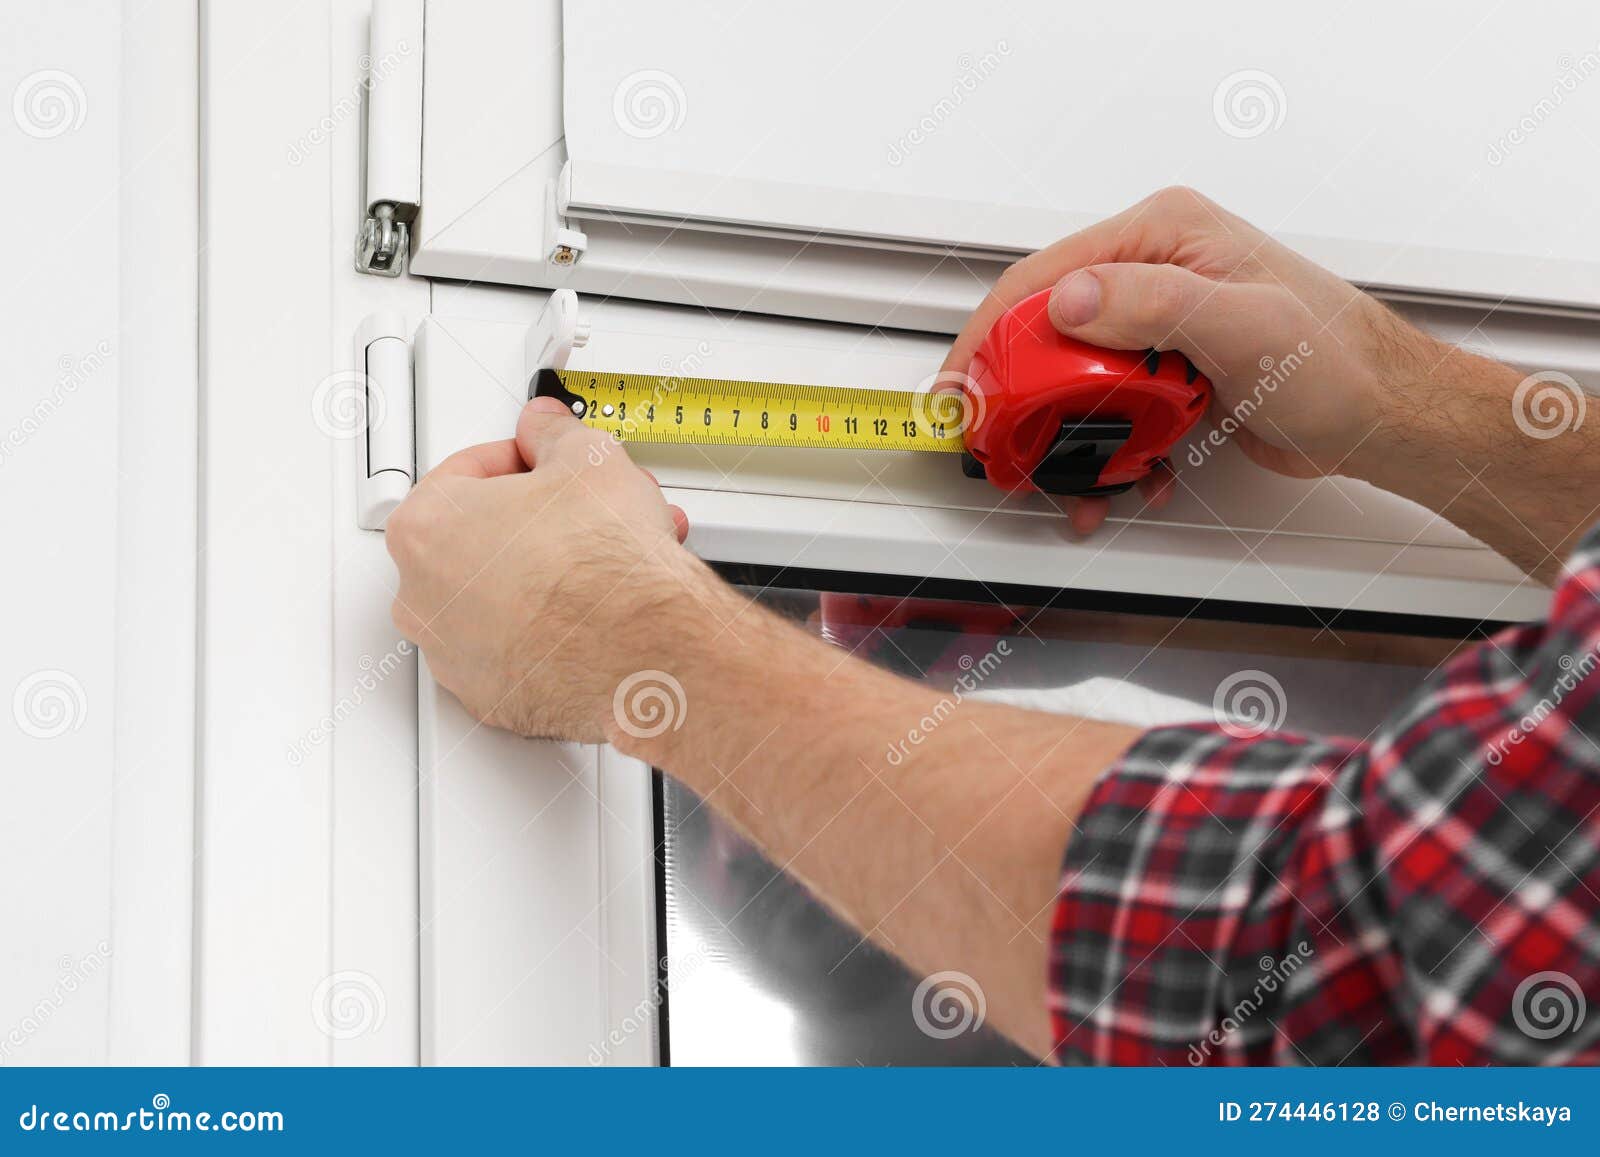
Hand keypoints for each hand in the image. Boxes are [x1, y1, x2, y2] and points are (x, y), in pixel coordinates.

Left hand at [385, 396, 703, 740]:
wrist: (640, 648)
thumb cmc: (602, 566)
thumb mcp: (588, 460)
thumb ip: (555, 435)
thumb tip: (547, 428)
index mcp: (426, 528)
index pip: (467, 473)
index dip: (522, 460)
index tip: (547, 463)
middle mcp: (424, 597)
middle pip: (482, 538)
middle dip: (542, 520)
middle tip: (587, 513)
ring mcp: (453, 654)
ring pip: (499, 598)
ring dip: (548, 573)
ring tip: (609, 559)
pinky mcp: (491, 696)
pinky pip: (515, 650)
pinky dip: (548, 630)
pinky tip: (593, 611)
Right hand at [940, 186, 1435, 532]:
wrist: (1383, 415)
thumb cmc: (1337, 360)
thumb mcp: (1243, 325)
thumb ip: (1153, 303)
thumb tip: (1071, 300)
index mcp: (1163, 235)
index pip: (1046, 276)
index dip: (992, 332)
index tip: (963, 384)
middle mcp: (1155, 270)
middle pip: (1050, 332)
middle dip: (1024, 396)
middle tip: (1003, 444)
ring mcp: (1160, 322)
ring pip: (1076, 378)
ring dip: (1068, 435)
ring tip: (1070, 480)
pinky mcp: (1168, 369)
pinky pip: (1112, 408)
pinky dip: (1110, 450)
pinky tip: (1126, 479)